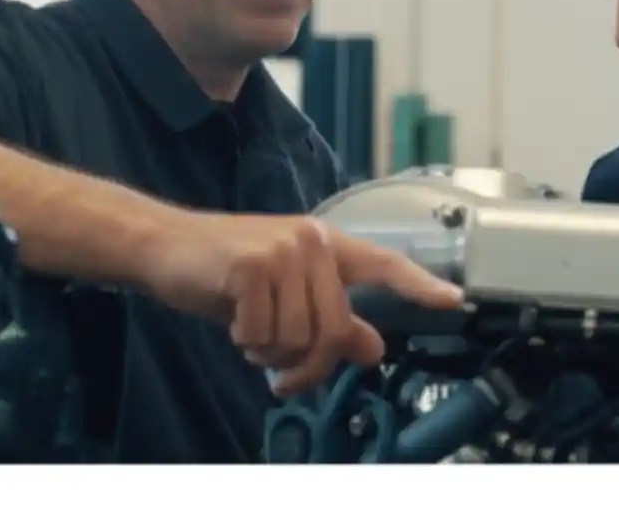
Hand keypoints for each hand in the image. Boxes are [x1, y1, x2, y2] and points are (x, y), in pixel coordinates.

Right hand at [137, 210, 464, 396]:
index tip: (453, 302)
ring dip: (270, 352)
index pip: (384, 264)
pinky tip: (233, 319)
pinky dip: (245, 339)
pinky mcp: (254, 264)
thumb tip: (374, 347)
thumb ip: (330, 320)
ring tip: (250, 332)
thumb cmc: (223, 272)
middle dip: (306, 365)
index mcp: (326, 245)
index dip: (419, 285)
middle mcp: (313, 241)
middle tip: (281, 376)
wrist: (164, 246)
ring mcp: (284, 249)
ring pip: (300, 338)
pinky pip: (265, 332)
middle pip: (335, 330)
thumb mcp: (283, 298)